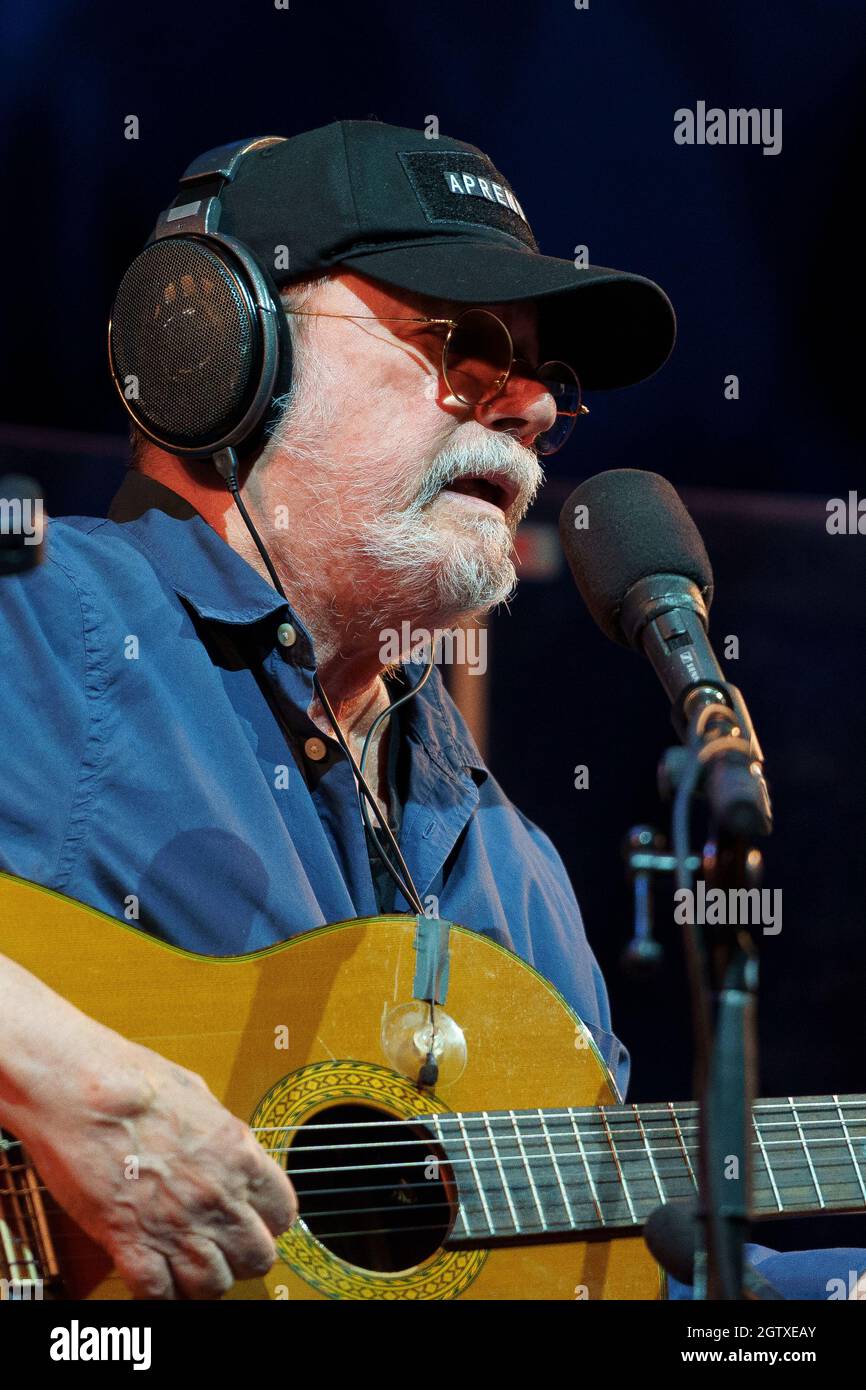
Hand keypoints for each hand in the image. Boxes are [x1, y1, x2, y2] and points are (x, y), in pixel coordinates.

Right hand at [17, 1025, 296, 1298]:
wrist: (79, 1090)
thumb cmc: (132, 1080)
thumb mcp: (198, 1095)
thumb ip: (220, 1133)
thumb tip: (227, 1147)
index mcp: (238, 1155)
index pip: (282, 1213)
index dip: (269, 1220)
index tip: (254, 1221)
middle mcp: (216, 1196)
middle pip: (257, 1258)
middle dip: (242, 1256)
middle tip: (223, 1248)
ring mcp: (176, 1224)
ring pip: (212, 1285)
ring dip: (202, 1279)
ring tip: (188, 1265)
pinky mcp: (131, 1243)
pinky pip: (158, 1293)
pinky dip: (157, 1292)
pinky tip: (153, 1276)